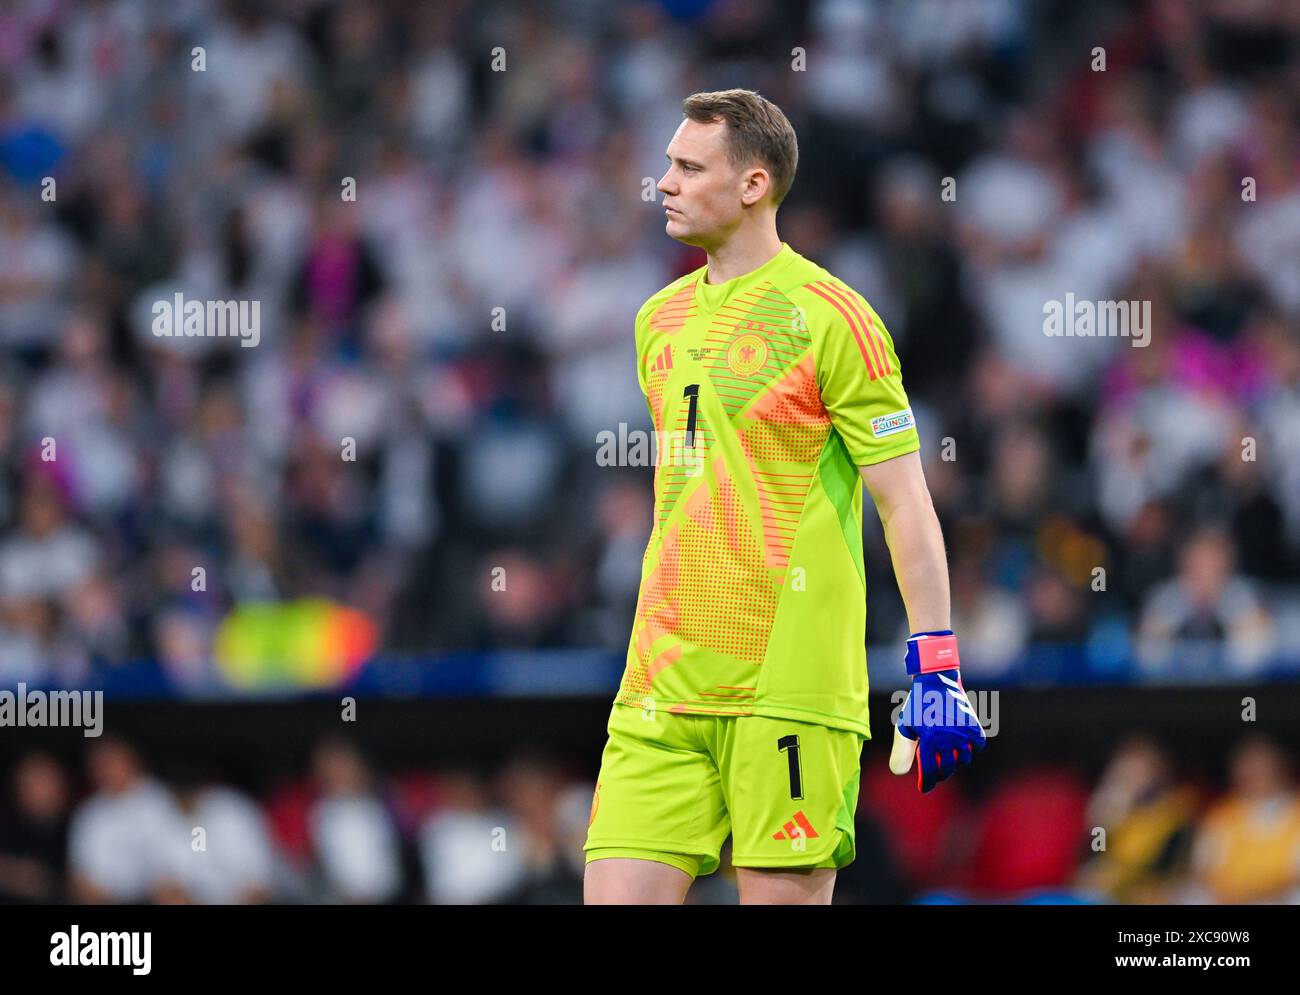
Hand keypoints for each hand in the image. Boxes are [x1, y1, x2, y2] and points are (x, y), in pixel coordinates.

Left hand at [889, 630, 986, 792]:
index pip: (931, 772)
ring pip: (963, 759)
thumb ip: (901, 751)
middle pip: (947, 768)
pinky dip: (972, 749)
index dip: (927, 783)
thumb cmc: (917, 705)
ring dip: (955, 761)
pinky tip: (961, 746)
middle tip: (935, 771)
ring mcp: (963, 732)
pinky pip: (978, 746)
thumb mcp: (904, 726)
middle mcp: (948, 738)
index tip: (924, 787)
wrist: (936, 680)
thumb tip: (898, 773)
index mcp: (929, 739)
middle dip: (940, 773)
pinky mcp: (974, 726)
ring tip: (947, 757)